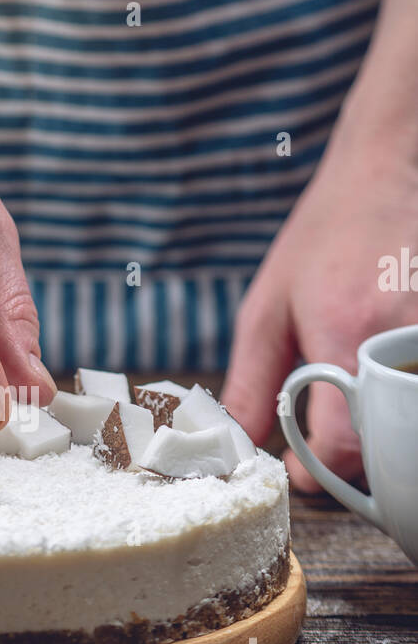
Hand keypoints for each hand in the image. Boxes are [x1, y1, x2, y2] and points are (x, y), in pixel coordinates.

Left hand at [221, 123, 417, 491]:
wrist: (389, 170)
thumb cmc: (325, 238)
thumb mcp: (269, 309)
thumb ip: (252, 384)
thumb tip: (242, 445)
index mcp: (346, 335)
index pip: (346, 446)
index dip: (319, 473)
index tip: (298, 469)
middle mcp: (402, 340)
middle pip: (393, 451)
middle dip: (358, 470)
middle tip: (326, 457)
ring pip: (413, 427)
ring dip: (389, 443)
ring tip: (356, 425)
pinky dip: (407, 410)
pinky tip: (386, 396)